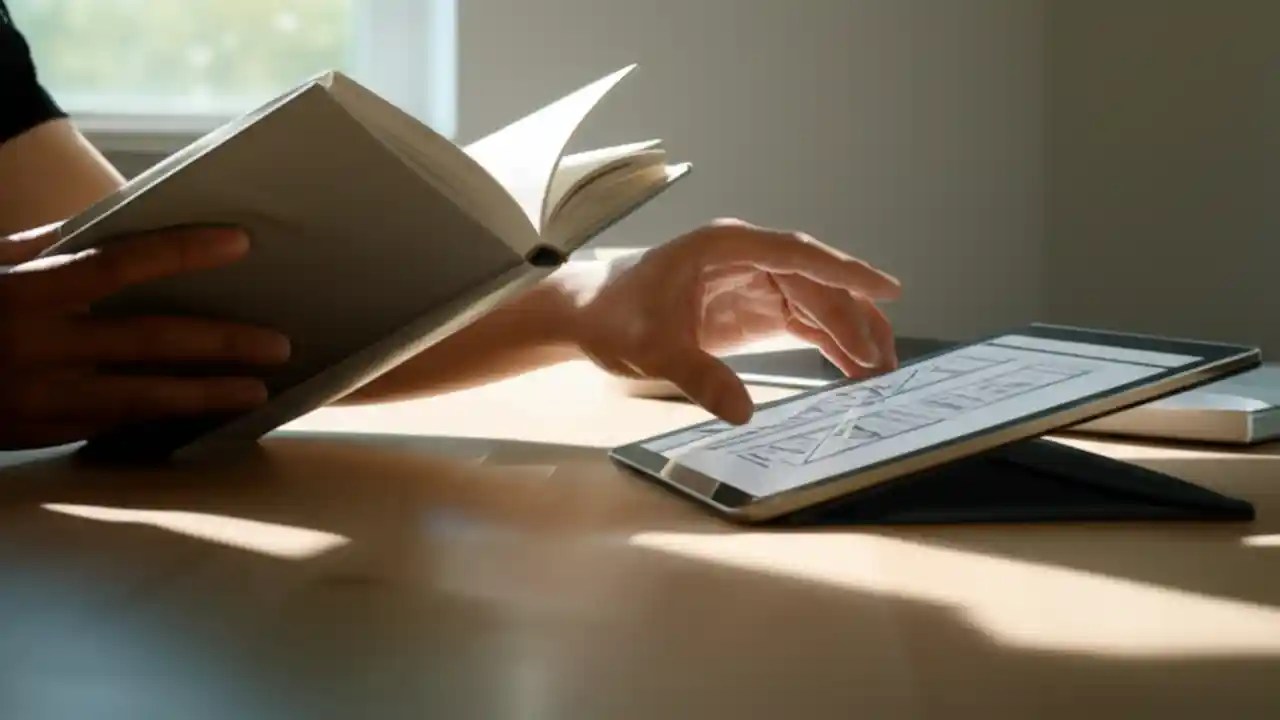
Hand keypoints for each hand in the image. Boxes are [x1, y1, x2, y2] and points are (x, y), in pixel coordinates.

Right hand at [0, 224, 290, 449]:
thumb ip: (49, 245)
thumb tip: (119, 221)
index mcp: (23, 291)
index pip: (118, 262)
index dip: (182, 251)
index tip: (240, 241)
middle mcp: (38, 346)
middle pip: (151, 342)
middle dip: (221, 343)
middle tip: (280, 342)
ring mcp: (41, 398)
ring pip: (143, 398)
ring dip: (207, 395)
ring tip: (259, 391)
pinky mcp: (42, 433)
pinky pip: (116, 426)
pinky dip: (163, 419)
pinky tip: (203, 416)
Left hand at [560, 218, 900, 423]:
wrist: (590, 316)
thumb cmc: (615, 316)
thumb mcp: (652, 349)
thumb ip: (698, 377)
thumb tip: (742, 412)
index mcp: (724, 247)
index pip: (796, 254)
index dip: (843, 272)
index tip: (885, 289)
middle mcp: (747, 258)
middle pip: (815, 283)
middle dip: (851, 319)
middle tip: (882, 361)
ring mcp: (754, 282)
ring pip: (817, 303)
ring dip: (849, 334)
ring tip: (881, 372)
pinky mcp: (754, 310)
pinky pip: (803, 323)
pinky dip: (830, 344)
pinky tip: (854, 369)